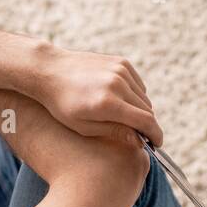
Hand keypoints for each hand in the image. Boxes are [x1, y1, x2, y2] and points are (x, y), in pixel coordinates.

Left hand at [34, 46, 162, 145]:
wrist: (49, 71)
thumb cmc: (62, 104)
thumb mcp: (84, 127)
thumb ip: (115, 132)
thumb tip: (139, 141)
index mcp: (108, 103)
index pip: (145, 121)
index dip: (155, 135)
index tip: (157, 144)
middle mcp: (117, 84)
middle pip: (147, 110)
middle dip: (147, 125)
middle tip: (139, 135)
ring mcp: (120, 70)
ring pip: (144, 97)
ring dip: (140, 110)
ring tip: (125, 119)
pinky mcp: (121, 62)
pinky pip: (138, 84)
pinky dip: (135, 95)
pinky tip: (120, 102)